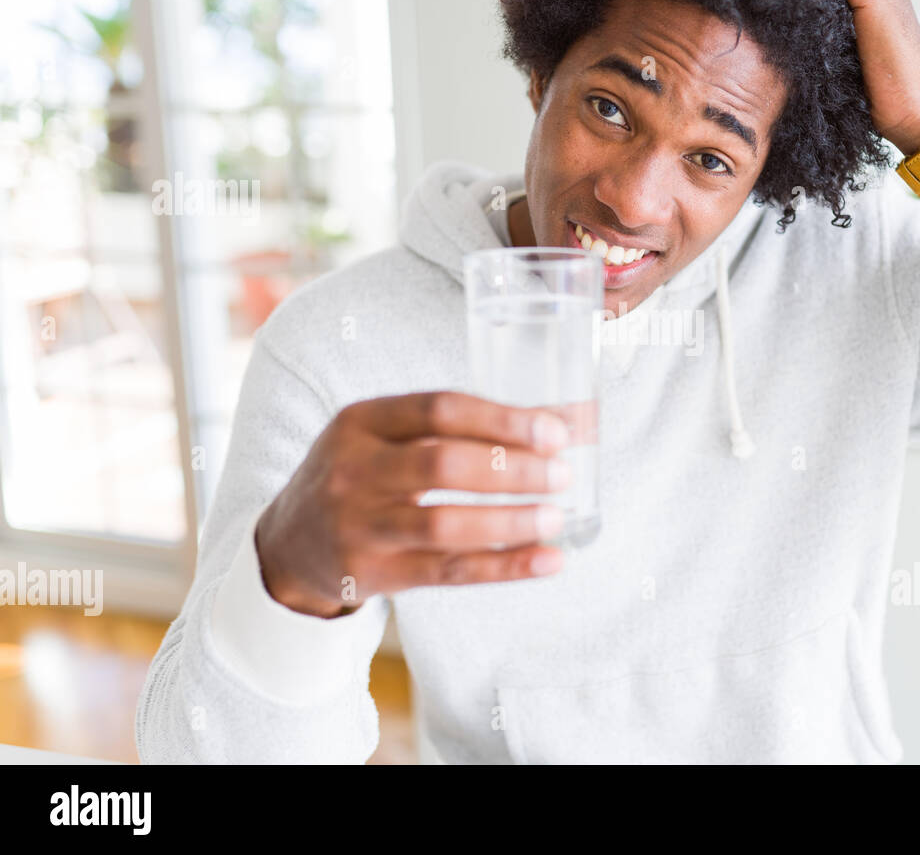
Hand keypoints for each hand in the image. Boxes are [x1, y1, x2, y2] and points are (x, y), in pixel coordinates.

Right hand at [254, 391, 578, 617]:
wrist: (287, 546)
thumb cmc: (361, 477)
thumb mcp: (389, 437)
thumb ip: (464, 428)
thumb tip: (568, 418)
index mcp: (362, 420)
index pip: (440, 409)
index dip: (502, 419)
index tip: (554, 431)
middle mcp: (354, 469)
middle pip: (443, 464)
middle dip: (512, 469)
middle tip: (562, 474)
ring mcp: (359, 524)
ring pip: (444, 523)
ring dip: (510, 521)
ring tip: (556, 516)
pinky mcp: (371, 573)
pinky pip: (448, 571)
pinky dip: (504, 566)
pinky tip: (547, 560)